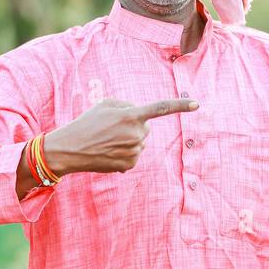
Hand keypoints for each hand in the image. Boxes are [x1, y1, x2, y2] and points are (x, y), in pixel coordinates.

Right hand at [41, 97, 198, 176]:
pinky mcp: (130, 165)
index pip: (161, 108)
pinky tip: (108, 153)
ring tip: (106, 141)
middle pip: (145, 128)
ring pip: (140, 143)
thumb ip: (127, 105)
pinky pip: (134, 156)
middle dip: (133, 127)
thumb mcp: (105, 104)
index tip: (197, 104)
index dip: (180, 105)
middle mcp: (136, 134)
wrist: (70, 149)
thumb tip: (141, 117)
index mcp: (131, 115)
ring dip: (128, 141)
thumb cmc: (87, 123)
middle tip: (111, 129)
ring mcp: (134, 151)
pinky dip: (124, 154)